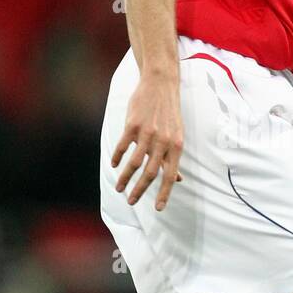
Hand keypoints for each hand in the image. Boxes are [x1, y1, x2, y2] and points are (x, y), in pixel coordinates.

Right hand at [111, 74, 183, 210]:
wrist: (160, 84)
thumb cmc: (169, 113)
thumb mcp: (176, 135)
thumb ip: (173, 157)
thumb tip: (177, 179)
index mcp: (176, 146)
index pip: (170, 175)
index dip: (164, 193)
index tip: (158, 208)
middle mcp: (163, 141)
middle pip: (151, 173)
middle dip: (140, 190)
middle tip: (132, 201)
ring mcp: (147, 133)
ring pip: (135, 163)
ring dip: (126, 178)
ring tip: (119, 188)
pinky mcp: (133, 124)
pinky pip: (123, 146)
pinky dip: (118, 158)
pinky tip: (115, 165)